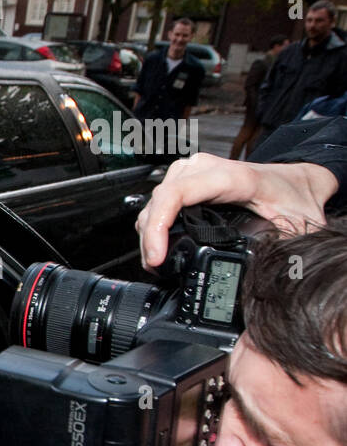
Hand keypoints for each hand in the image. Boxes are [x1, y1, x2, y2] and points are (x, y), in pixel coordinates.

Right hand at [136, 153, 338, 268]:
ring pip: (154, 201)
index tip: (157, 257)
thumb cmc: (293, 197)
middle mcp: (204, 168)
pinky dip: (154, 224)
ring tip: (156, 262)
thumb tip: (271, 277)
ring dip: (148, 233)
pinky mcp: (184, 179)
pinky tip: (159, 245)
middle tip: (156, 269)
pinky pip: (158, 200)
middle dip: (150, 239)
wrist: (294, 181)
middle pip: (159, 201)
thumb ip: (285, 249)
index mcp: (231, 177)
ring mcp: (191, 171)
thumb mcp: (297, 225)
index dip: (159, 227)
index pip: (177, 195)